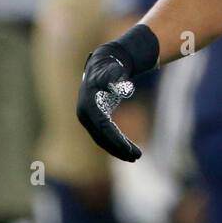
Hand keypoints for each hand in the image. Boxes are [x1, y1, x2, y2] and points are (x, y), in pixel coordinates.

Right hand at [75, 41, 142, 161]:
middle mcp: (85, 115)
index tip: (129, 148)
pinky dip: (116, 144)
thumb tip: (122, 84)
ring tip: (136, 157)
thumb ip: (115, 76)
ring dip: (118, 150)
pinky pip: (104, 136)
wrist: (102, 65)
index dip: (116, 139)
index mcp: (88, 106)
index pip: (103, 128)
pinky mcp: (94, 120)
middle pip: (102, 137)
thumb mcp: (112, 70)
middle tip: (137, 157)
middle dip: (119, 148)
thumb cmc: (109, 68)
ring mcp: (88, 119)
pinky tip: (128, 150)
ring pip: (103, 140)